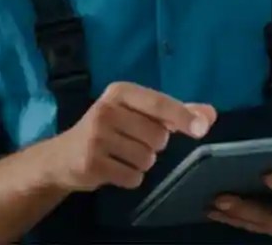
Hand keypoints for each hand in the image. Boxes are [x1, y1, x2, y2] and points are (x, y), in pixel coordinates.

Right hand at [44, 81, 215, 192]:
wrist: (62, 157)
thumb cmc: (108, 130)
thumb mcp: (137, 114)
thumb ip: (175, 113)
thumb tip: (210, 114)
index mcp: (120, 92)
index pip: (159, 103)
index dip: (183, 116)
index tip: (202, 128)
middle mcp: (106, 110)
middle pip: (158, 136)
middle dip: (153, 145)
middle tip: (131, 141)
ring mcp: (97, 137)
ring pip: (147, 159)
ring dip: (140, 163)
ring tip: (120, 155)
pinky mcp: (91, 163)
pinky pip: (133, 178)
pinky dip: (129, 178)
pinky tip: (112, 169)